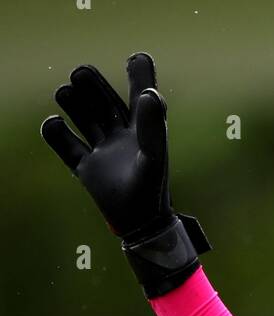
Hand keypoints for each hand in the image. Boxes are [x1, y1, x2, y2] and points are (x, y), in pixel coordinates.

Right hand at [41, 53, 208, 297]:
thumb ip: (153, 124)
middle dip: (88, 81)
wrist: (139, 226)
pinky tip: (55, 124)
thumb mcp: (154, 154)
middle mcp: (120, 132)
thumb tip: (150, 93)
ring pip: (80, 112)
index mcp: (142, 126)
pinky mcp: (85, 167)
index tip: (134, 64)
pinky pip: (62, 142)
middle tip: (81, 76)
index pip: (140, 87)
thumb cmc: (152, 190)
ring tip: (66, 95)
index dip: (137, 70)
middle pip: (100, 94)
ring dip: (70, 99)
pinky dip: (52, 129)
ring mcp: (101, 149)